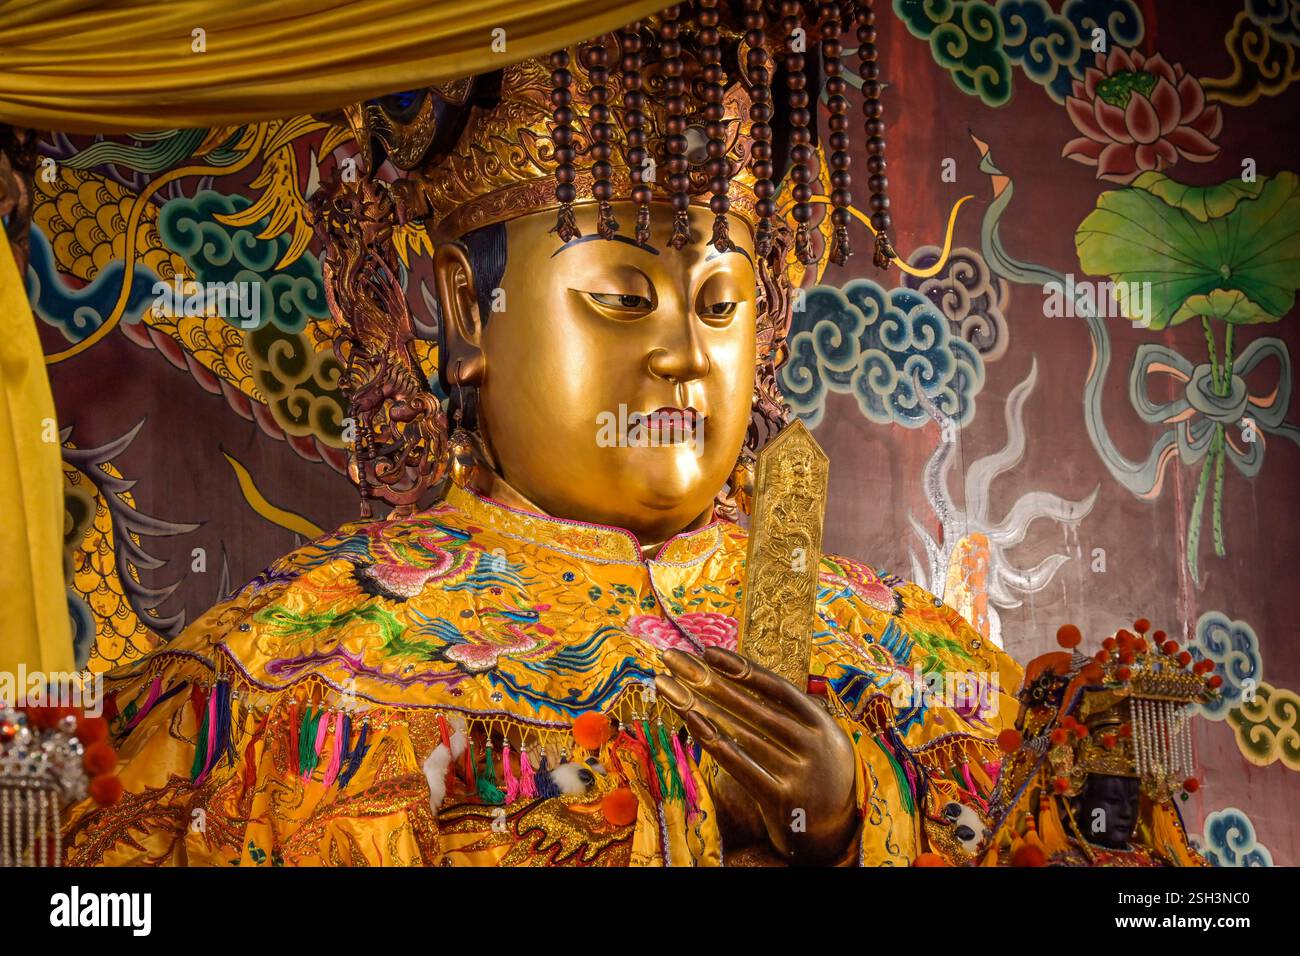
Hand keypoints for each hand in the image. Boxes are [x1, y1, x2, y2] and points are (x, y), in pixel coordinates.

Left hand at [656, 647, 858, 865]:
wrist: (836, 831)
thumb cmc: (815, 772)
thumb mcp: (817, 737)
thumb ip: (788, 712)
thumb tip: (739, 674)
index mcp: (821, 723)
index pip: (777, 688)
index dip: (742, 668)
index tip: (707, 651)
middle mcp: (813, 745)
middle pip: (750, 705)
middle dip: (706, 678)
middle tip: (672, 658)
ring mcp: (798, 774)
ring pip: (739, 732)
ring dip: (698, 705)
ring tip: (667, 686)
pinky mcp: (780, 800)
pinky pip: (740, 766)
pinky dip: (714, 742)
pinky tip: (691, 721)